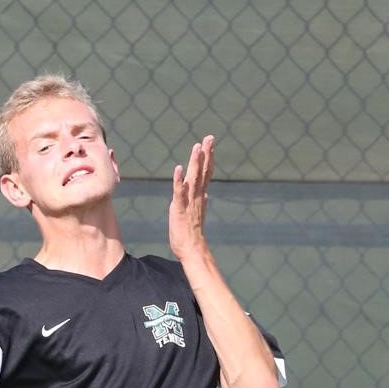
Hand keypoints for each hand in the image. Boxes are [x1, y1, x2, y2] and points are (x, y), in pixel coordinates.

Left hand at [167, 134, 215, 261]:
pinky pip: (179, 193)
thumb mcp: (197, 215)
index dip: (208, 158)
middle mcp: (196, 196)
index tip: (210, 143)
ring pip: (193, 178)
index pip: (206, 173)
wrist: (192, 249)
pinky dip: (178, 181)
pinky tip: (178, 169)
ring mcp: (189, 202)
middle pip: (202, 171)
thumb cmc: (191, 233)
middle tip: (209, 137)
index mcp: (199, 196)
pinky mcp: (179, 209)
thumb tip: (206, 195)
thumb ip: (201, 203)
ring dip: (195, 162)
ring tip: (197, 147)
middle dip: (206, 154)